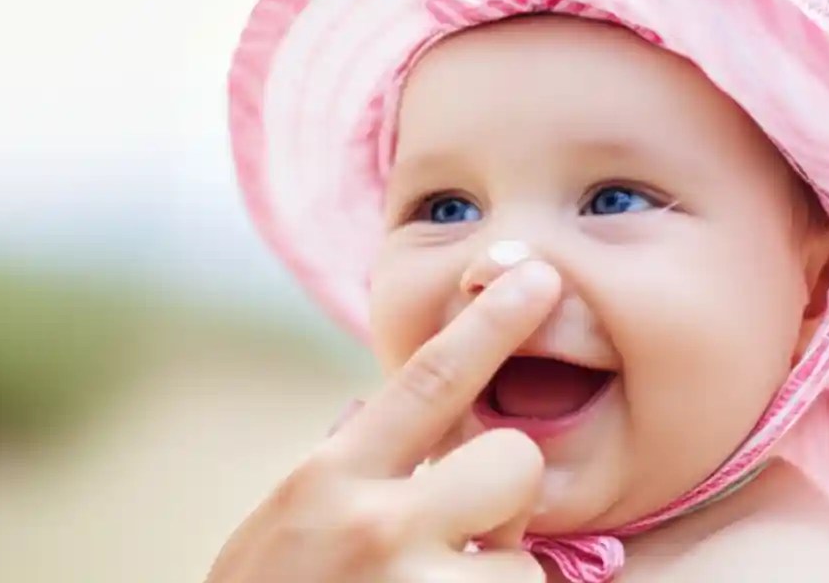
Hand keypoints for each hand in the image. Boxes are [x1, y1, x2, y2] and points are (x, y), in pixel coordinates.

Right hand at [204, 259, 562, 582]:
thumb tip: (428, 413)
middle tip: (462, 542)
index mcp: (330, 480)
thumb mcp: (290, 522)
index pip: (428, 380)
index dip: (491, 323)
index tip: (538, 275)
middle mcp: (375, 527)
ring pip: (527, 565)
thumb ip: (356, 468)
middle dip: (503, 503)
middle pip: (514, 464)